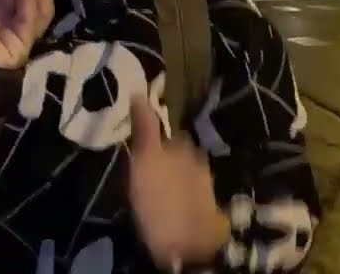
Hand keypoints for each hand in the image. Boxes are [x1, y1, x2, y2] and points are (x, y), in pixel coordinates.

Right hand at [128, 97, 229, 270]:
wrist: (188, 246)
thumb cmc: (162, 199)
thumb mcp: (146, 160)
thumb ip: (145, 128)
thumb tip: (140, 92)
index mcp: (185, 147)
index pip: (167, 133)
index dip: (151, 138)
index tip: (136, 146)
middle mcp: (199, 162)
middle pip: (177, 152)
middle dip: (163, 157)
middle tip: (141, 167)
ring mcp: (204, 188)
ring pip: (182, 174)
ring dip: (170, 177)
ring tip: (151, 188)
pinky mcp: (203, 210)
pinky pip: (185, 194)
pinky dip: (176, 195)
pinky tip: (165, 205)